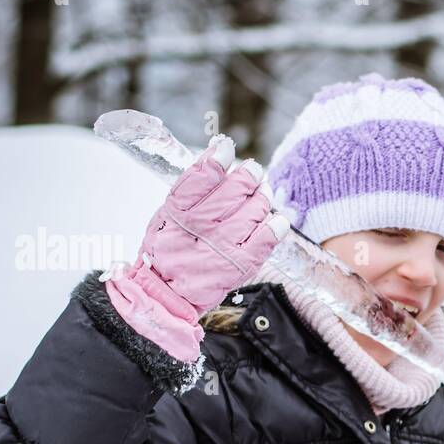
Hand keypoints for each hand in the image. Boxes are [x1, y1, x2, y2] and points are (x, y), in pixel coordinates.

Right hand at [104, 135, 288, 360]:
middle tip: (253, 171)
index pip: (201, 176)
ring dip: (263, 198)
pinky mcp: (241, 264)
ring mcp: (223, 246)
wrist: (166, 295)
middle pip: (235, 189)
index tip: (226, 147)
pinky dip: (277, 224)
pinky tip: (278, 219)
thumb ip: (189, 191)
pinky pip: (268, 237)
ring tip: (261, 195)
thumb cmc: (168, 251)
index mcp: (178, 212)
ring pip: (255, 209)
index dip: (217, 157)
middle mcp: (201, 227)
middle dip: (249, 175)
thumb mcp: (166, 217)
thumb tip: (216, 157)